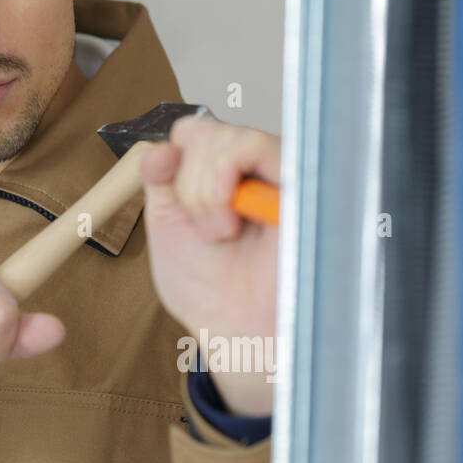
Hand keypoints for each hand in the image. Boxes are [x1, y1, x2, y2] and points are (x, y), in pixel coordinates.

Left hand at [138, 110, 279, 416]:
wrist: (242, 331)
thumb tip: (160, 148)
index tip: (174, 202)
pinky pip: (260, 147)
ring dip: (209, 191)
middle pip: (205, 131)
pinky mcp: (302, 180)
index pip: (192, 133)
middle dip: (191, 187)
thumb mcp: (168, 228)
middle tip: (210, 232)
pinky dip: (231, 180)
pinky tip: (239, 220)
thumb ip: (161, 182)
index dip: (175, 161)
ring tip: (226, 232)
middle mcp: (254, 168)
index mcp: (221, 175)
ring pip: (230, 137)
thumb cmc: (211, 288)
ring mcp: (280, 172)